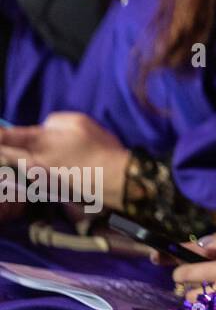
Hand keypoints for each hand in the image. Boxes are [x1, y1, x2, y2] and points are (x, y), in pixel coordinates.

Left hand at [0, 112, 129, 211]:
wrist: (110, 179)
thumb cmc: (97, 147)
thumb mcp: (79, 122)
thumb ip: (55, 121)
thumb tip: (44, 128)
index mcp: (38, 142)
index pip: (6, 136)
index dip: (0, 133)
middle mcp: (31, 161)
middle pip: (5, 153)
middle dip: (5, 146)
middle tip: (11, 141)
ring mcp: (36, 177)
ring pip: (16, 165)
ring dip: (18, 157)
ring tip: (40, 153)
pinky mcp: (44, 188)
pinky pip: (29, 175)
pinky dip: (31, 169)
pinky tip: (50, 167)